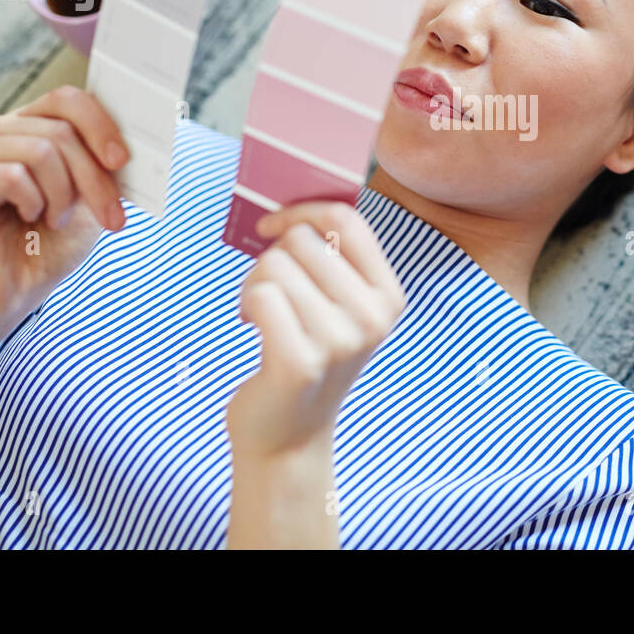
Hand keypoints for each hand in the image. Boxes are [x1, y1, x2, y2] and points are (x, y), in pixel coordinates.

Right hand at [0, 85, 129, 338]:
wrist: (15, 290)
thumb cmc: (51, 241)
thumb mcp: (90, 195)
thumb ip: (103, 161)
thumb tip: (129, 141)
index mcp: (25, 124)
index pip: (66, 100)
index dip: (100, 125)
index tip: (122, 160)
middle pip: (60, 131)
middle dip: (94, 178)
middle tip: (109, 216)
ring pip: (40, 151)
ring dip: (62, 195)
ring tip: (56, 219)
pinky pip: (13, 175)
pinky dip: (33, 202)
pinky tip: (26, 217)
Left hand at [225, 202, 406, 460]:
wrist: (289, 436)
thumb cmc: (306, 355)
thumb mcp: (337, 305)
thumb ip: (330, 256)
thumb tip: (293, 197)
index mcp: (387, 296)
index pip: (347, 219)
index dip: (303, 211)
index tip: (273, 226)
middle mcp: (372, 318)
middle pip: (303, 240)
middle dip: (272, 256)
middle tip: (269, 292)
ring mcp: (340, 342)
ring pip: (275, 264)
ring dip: (254, 283)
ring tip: (262, 314)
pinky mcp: (300, 362)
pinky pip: (261, 295)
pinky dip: (246, 304)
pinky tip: (252, 326)